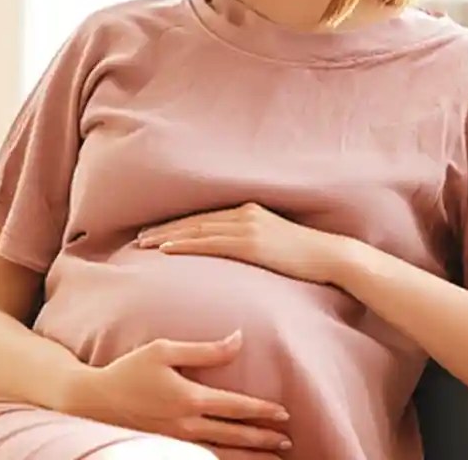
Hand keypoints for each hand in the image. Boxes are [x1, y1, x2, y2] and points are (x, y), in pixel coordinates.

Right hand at [57, 331, 291, 452]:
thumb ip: (205, 349)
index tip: (284, 414)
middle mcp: (187, 425)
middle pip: (234, 435)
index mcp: (190, 398)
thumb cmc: (129, 370)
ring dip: (250, 457)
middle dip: (264, 440)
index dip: (262, 411)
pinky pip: (203, 459)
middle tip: (287, 443)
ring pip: (222, 453)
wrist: (93, 401)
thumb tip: (239, 339)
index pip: (236, 407)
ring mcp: (177, 441)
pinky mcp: (167, 449)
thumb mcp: (164, 350)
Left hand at [137, 203, 354, 284]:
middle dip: (164, 229)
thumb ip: (252, 243)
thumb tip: (237, 256)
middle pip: (194, 221)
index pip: (203, 219)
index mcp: (248, 211)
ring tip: (144, 244)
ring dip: (167, 236)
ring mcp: (247, 226)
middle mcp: (244, 214)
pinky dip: (185, 245)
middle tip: (139, 238)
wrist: (328, 256)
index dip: (176, 225)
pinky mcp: (250, 242)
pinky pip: (210, 243)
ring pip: (197, 230)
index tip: (154, 233)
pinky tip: (166, 250)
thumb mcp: (274, 244)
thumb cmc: (304, 256)